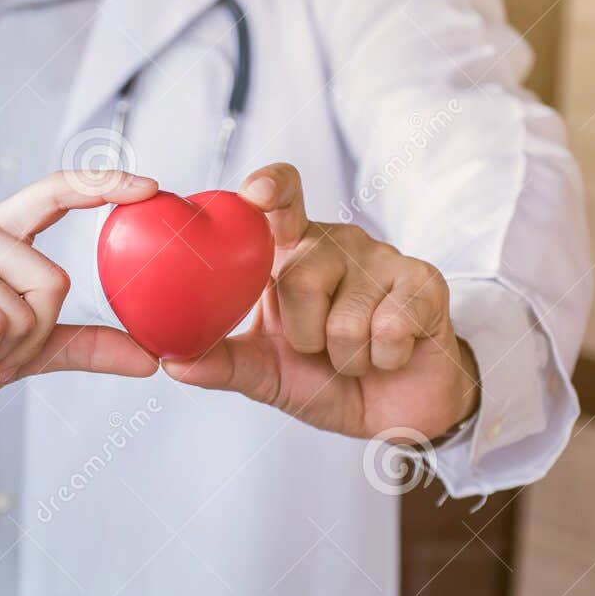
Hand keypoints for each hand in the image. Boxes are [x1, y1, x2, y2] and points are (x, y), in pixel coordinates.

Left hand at [160, 163, 479, 443]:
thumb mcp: (265, 372)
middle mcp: (335, 243)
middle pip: (300, 278)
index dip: (271, 187)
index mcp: (291, 251)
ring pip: (346, 317)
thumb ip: (221, 363)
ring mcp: (383, 257)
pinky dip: (383, 359)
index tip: (254, 195)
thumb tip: (170, 361)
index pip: (282, 197)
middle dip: (306, 336)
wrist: (394, 408)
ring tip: (357, 354)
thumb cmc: (323, 378)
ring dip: (346, 357)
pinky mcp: (425, 281)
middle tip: (319, 347)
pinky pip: (390, 329)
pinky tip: (391, 354)